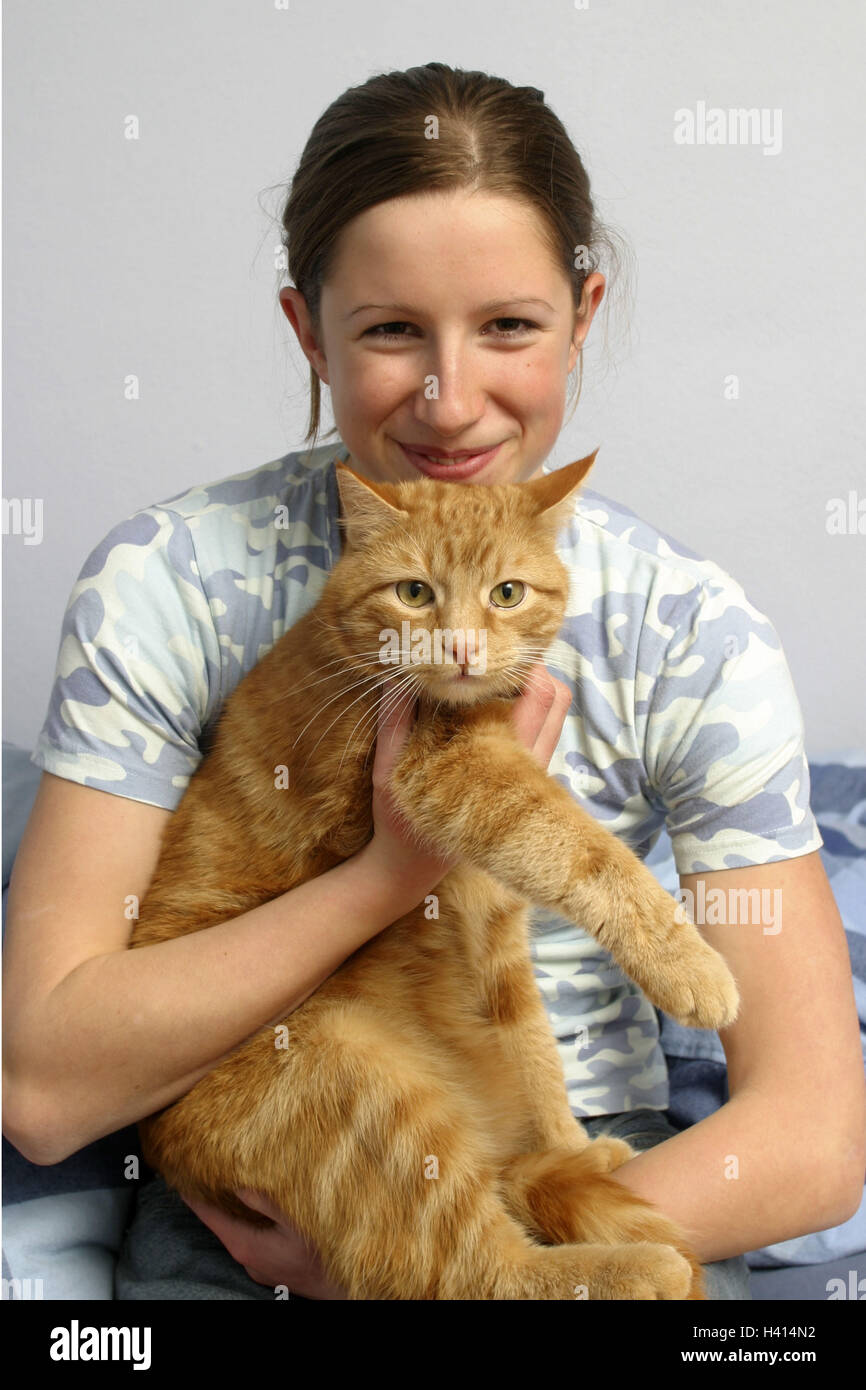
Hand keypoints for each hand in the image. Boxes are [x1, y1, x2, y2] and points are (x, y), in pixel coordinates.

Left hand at [181, 1190, 349, 1298]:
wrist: (338, 1289)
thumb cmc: (319, 1255)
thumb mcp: (294, 1222)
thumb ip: (264, 1202)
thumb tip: (237, 1184)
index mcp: (246, 1246)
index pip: (210, 1217)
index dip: (195, 1196)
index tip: (182, 1176)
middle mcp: (246, 1258)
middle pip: (220, 1223)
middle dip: (213, 1198)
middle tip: (203, 1172)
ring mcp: (257, 1264)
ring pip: (236, 1231)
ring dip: (231, 1209)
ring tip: (225, 1184)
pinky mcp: (269, 1265)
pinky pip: (250, 1238)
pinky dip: (246, 1220)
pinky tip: (254, 1208)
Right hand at [364, 663, 571, 891]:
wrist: (413, 866)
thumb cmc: (399, 817)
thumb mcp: (388, 768)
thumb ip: (394, 722)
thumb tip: (396, 676)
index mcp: (498, 756)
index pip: (537, 695)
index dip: (524, 663)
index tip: (495, 647)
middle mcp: (525, 762)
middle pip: (556, 697)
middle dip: (534, 669)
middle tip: (496, 657)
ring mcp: (530, 773)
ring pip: (555, 715)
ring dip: (532, 689)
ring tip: (492, 679)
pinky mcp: (526, 781)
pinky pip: (544, 733)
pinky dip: (528, 710)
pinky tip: (490, 707)